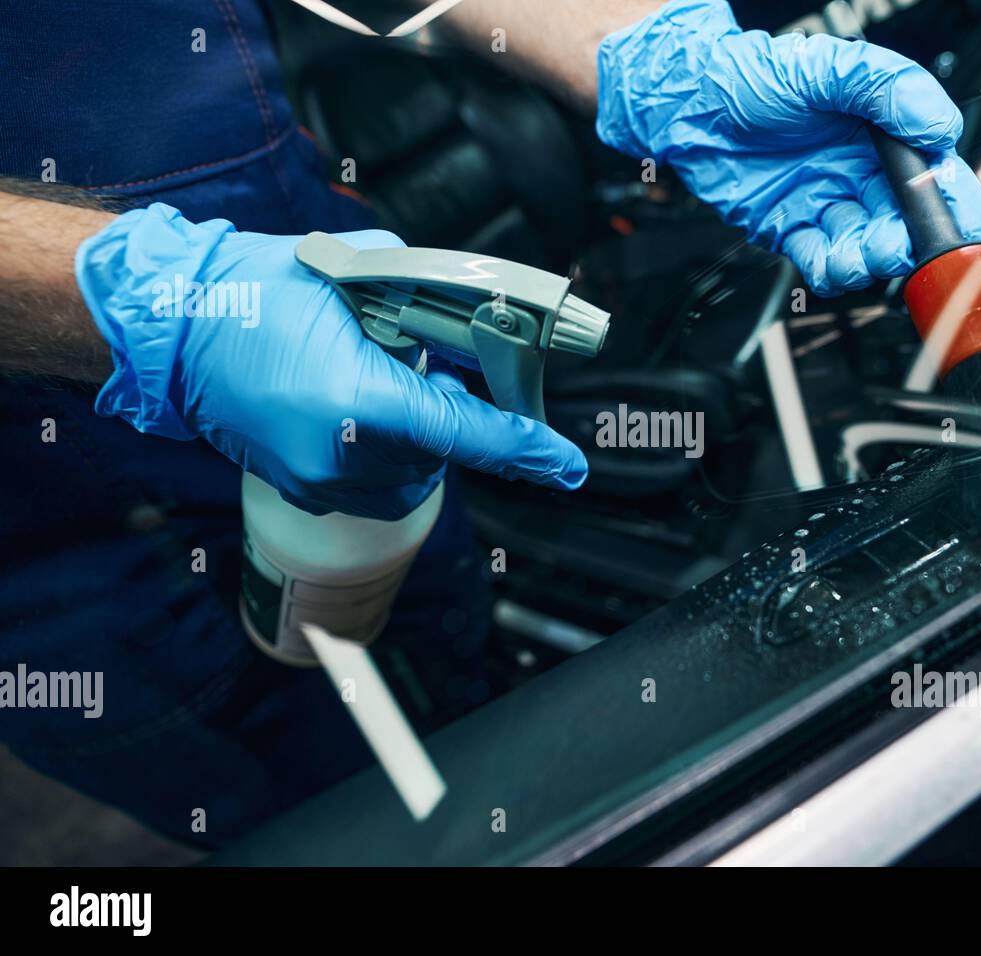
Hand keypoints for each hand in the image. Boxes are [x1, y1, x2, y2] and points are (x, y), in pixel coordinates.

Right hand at [76, 203, 586, 518]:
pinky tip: (367, 411)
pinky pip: (376, 485)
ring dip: (423, 438)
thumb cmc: (255, 292)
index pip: (465, 432)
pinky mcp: (304, 489)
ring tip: (388, 383)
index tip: (566, 464)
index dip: (524, 448)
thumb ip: (425, 303)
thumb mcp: (353, 280)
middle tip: (447, 373)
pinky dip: (390, 453)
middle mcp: (342, 455)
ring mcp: (319, 481)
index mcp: (359, 400)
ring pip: (414, 474)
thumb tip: (475, 325)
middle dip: (458, 419)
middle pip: (443, 453)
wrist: (174, 327)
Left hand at [596, 0, 980, 295]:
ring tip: (854, 253)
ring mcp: (828, 202)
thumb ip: (889, 89)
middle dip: (907, 244)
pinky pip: (822, 262)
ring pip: (866, 250)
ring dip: (867, 260)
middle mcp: (861, 173)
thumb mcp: (829, 67)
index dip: (954, 204)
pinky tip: (824, 256)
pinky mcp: (793, 229)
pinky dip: (829, 269)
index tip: (961, 228)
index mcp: (883, 135)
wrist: (689, 101)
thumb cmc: (755, 74)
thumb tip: (940, 129)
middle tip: (895, 246)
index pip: (936, 177)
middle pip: (904, 224)